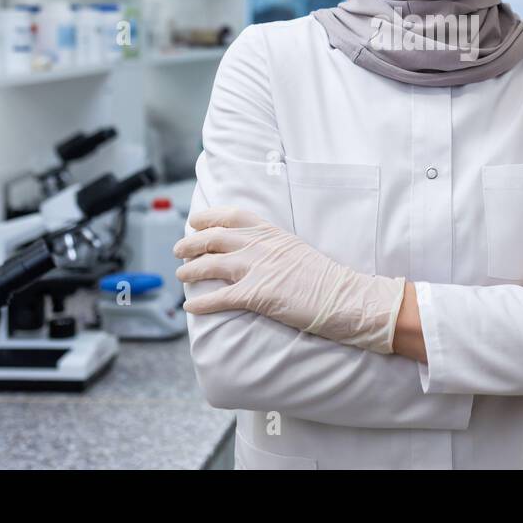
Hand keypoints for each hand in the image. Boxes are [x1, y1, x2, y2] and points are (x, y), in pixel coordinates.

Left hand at [174, 206, 405, 354]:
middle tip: (179, 249)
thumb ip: (274, 247)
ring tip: (180, 274)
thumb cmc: (326, 278)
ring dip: (190, 270)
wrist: (343, 296)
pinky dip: (201, 303)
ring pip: (210, 265)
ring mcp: (257, 268)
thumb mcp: (297, 250)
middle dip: (192, 242)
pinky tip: (189, 306)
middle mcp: (260, 246)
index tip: (195, 221)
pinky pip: (219, 297)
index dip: (209, 217)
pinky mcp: (256, 294)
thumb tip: (257, 253)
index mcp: (272, 233)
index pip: (233, 216)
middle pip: (214, 238)